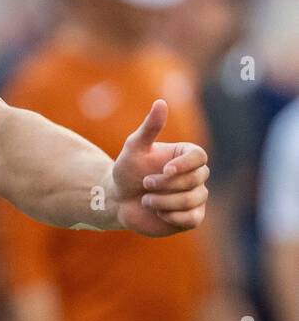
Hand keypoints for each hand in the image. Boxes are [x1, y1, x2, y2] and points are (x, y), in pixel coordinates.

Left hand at [108, 99, 208, 236]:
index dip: (185, 165)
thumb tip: (161, 102)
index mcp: (186, 156)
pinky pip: (191, 218)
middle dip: (166, 184)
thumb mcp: (134, 148)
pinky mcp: (191, 216)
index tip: (166, 169)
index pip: (200, 157)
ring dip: (163, 201)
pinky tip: (157, 212)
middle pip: (196, 180)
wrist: (119, 199)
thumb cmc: (127, 170)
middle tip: (145, 184)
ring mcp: (196, 196)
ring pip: (192, 200)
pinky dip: (171, 216)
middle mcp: (196, 175)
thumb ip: (150, 127)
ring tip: (145, 199)